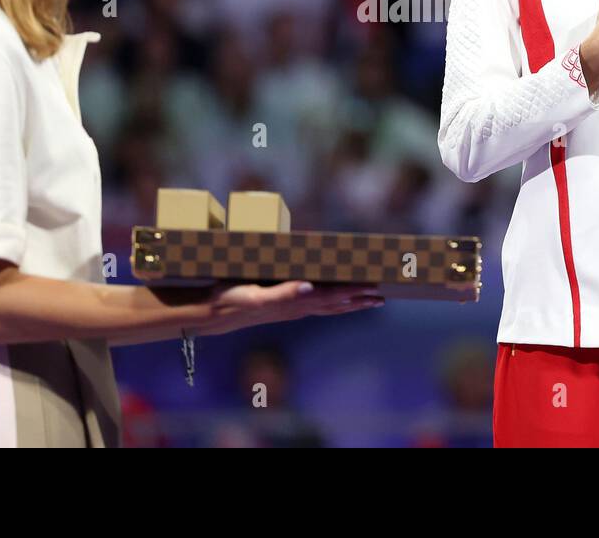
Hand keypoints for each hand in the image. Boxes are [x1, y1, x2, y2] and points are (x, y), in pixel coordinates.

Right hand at [190, 281, 384, 335]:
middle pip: (336, 304)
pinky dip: (332, 303)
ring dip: (350, 304)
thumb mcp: (255, 295)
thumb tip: (309, 287)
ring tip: (369, 301)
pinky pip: (316, 305)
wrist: (216, 311)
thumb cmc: (233, 298)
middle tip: (382, 297)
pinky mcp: (285, 306)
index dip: (353, 292)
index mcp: (295, 301)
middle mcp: (298, 307)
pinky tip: (336, 302)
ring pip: (328, 307)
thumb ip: (282, 293)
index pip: (331, 296)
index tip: (373, 287)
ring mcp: (292, 308)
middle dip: (359, 300)